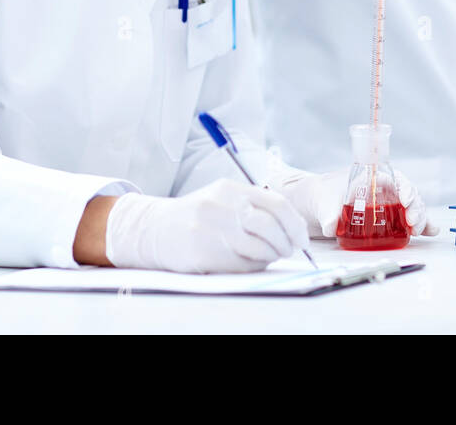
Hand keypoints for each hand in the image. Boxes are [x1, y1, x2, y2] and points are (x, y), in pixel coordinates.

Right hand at [103, 179, 308, 273]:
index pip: (277, 205)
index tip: (300, 238)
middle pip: (271, 228)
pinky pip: (242, 265)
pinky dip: (254, 266)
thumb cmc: (197, 215)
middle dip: (287, 244)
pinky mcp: (204, 253)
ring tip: (269, 256)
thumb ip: (253, 206)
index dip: (295, 225)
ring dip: (271, 256)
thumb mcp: (222, 198)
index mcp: (231, 189)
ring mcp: (212, 230)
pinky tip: (249, 262)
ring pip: (260, 249)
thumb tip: (291, 227)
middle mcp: (222, 206)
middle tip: (289, 250)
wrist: (155, 229)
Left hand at [275, 168, 441, 238]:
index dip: (406, 190)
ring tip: (419, 231)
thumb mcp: (325, 202)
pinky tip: (430, 232)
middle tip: (413, 225)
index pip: (397, 180)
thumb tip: (330, 227)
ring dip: (420, 218)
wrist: (321, 203)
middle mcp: (385, 190)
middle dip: (416, 209)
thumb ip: (328, 215)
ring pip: (412, 207)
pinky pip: (408, 220)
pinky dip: (420, 225)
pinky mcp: (388, 218)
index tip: (407, 202)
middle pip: (409, 195)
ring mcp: (388, 204)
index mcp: (373, 179)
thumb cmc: (325, 195)